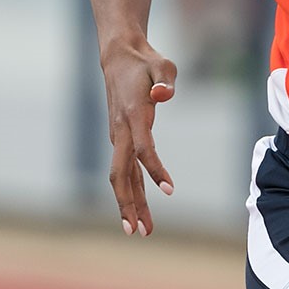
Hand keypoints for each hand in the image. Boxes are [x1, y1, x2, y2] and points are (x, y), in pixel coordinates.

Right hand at [102, 39, 176, 237]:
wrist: (119, 57)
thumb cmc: (145, 62)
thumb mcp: (163, 65)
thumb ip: (165, 81)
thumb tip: (163, 95)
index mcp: (134, 114)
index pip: (143, 149)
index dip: (155, 169)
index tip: (170, 190)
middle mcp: (121, 130)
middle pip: (121, 173)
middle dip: (129, 203)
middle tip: (139, 231)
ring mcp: (118, 136)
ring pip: (121, 176)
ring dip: (130, 204)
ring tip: (143, 230)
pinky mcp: (120, 139)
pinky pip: (125, 170)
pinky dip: (132, 191)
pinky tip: (140, 208)